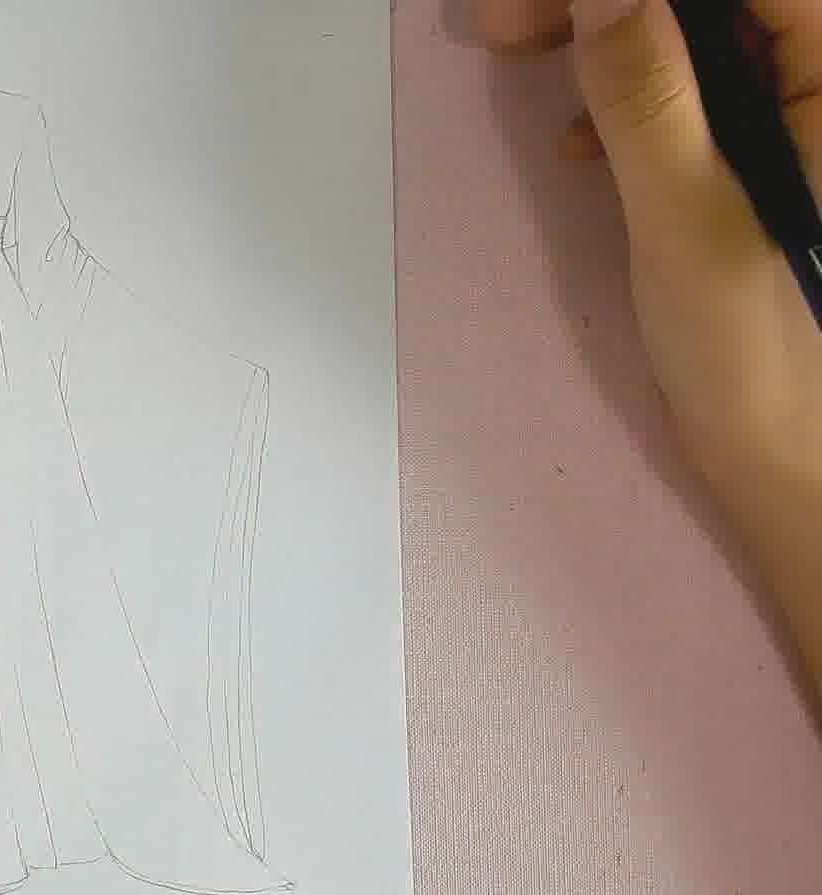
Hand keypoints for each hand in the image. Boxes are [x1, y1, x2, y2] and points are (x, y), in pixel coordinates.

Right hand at [471, 0, 821, 694]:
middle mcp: (820, 85)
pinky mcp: (756, 151)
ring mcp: (790, 118)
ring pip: (693, 34)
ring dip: (605, 30)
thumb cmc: (758, 349)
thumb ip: (647, 92)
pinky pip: (691, 84)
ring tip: (520, 52)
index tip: (536, 2)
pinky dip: (625, 89)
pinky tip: (581, 138)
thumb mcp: (686, 216)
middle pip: (713, 2)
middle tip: (502, 21)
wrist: (792, 453)